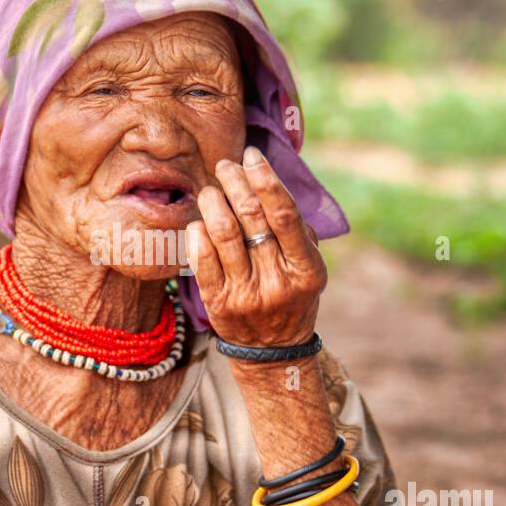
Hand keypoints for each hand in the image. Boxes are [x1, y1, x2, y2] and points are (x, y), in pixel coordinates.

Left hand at [186, 146, 326, 346]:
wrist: (273, 350)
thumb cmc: (292, 293)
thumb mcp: (308, 265)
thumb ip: (295, 228)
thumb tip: (267, 180)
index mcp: (306, 269)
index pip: (283, 215)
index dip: (265, 179)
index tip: (252, 156)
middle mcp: (278, 282)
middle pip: (250, 217)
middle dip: (235, 183)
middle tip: (225, 165)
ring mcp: (247, 294)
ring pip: (223, 233)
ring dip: (213, 201)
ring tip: (211, 189)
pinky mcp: (219, 303)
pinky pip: (201, 259)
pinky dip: (197, 232)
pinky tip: (200, 221)